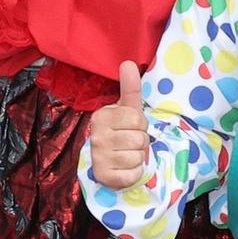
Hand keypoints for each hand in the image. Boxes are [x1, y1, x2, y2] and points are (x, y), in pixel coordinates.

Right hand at [88, 60, 152, 190]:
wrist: (110, 162)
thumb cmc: (122, 132)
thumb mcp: (128, 109)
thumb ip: (130, 88)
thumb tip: (128, 62)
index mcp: (101, 116)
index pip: (137, 119)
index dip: (140, 125)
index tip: (130, 128)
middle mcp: (96, 136)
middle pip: (139, 138)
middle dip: (140, 142)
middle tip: (129, 143)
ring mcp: (98, 157)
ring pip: (137, 156)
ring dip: (138, 158)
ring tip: (126, 155)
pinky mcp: (104, 176)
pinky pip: (133, 174)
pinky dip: (134, 173)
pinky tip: (124, 168)